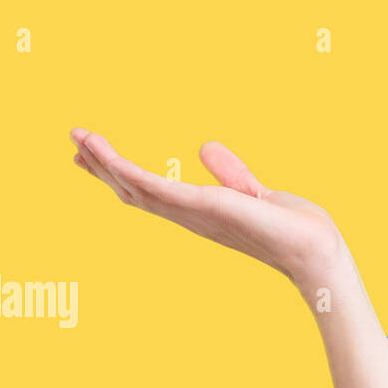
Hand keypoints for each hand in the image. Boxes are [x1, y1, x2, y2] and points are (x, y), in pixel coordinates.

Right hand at [69, 128, 346, 288]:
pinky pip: (157, 188)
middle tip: (74, 141)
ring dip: (106, 164)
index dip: (119, 172)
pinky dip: (129, 172)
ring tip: (80, 138)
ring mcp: (193, 213)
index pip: (148, 191)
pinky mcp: (204, 206)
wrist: (314, 249)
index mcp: (197, 211)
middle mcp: (188, 216)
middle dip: (102, 167)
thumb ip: (229, 172)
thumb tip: (204, 146)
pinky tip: (109, 155)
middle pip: (133, 191)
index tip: (93, 151)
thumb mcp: (252, 191)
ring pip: (136, 188)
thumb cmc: (289, 227)